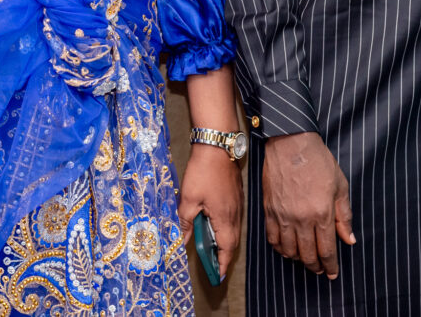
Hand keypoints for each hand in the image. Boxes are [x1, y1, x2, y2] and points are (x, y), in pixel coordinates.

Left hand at [178, 143, 243, 277]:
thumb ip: (186, 222)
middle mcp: (235, 213)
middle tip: (212, 265)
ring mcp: (237, 203)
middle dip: (222, 255)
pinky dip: (224, 226)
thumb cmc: (203, 171)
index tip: (218, 276)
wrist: (217, 144)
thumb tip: (182, 240)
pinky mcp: (235, 194)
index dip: (222, 264)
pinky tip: (212, 223)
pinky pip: (232, 217)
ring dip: (223, 240)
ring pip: (232, 229)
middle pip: (231, 241)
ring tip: (209, 247)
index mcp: (225, 218)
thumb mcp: (188, 199)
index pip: (227, 249)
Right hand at [261, 131, 354, 278]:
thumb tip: (349, 240)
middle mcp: (301, 219)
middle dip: (315, 266)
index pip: (327, 250)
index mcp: (322, 214)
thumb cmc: (318, 161)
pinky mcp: (269, 210)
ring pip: (289, 251)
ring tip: (304, 257)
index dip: (330, 266)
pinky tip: (286, 248)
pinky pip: (272, 239)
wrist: (291, 143)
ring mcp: (283, 216)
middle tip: (319, 269)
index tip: (332, 273)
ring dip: (297, 259)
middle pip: (307, 255)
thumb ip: (344, 216)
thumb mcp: (340, 186)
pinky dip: (280, 248)